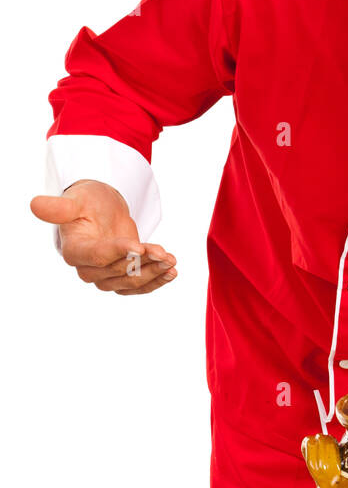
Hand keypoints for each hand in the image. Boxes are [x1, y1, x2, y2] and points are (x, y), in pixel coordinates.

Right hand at [30, 179, 177, 294]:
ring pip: (130, 282)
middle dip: (142, 262)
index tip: (139, 245)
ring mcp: (105, 277)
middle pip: (117, 271)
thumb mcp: (76, 199)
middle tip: (164, 252)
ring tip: (172, 261)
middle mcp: (87, 269)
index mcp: (74, 250)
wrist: (101, 209)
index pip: (97, 256)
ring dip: (153, 273)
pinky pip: (138, 288)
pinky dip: (156, 282)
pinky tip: (171, 273)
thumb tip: (35, 204)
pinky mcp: (121, 279)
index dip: (118, 252)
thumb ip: (59, 207)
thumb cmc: (87, 202)